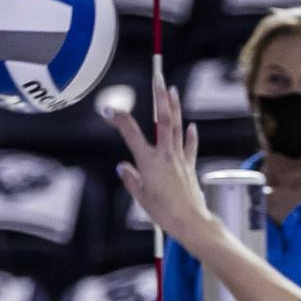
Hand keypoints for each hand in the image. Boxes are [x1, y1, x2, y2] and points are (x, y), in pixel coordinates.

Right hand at [108, 74, 210, 250]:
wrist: (190, 222)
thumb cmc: (165, 213)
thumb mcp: (141, 197)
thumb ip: (131, 180)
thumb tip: (124, 168)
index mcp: (149, 161)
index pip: (130, 133)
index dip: (118, 118)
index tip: (108, 110)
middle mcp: (166, 155)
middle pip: (163, 119)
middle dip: (159, 97)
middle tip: (158, 78)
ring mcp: (180, 159)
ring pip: (177, 127)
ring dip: (175, 107)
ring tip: (173, 90)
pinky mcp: (190, 167)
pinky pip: (190, 147)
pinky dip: (190, 135)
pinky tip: (191, 125)